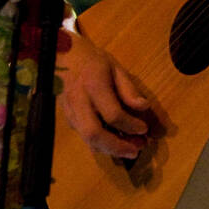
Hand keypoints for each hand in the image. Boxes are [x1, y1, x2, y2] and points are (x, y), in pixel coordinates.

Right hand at [58, 26, 150, 158]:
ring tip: (130, 150)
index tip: (144, 129)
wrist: (63, 57)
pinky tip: (116, 145)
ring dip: (110, 149)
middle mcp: (79, 102)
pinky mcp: (68, 119)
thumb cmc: (94, 61)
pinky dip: (101, 145)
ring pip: (87, 139)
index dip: (130, 125)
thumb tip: (144, 106)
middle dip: (116, 146)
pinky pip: (85, 137)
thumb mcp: (116, 68)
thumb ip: (129, 89)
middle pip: (94, 133)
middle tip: (136, 150)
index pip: (112, 113)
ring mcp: (70, 112)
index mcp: (93, 85)